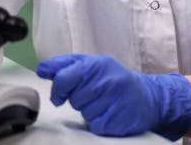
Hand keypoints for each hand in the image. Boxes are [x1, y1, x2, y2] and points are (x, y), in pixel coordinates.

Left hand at [36, 54, 190, 139]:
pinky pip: (95, 125)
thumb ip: (65, 65)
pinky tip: (108, 114)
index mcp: (97, 64)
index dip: (58, 88)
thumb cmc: (113, 79)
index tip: (59, 96)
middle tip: (91, 96)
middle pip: (74, 98)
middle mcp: (107, 80)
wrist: (148, 97)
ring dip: (89, 111)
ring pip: (84, 112)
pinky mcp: (118, 120)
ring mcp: (114, 101)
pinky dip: (98, 123)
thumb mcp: (91, 64)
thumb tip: (42, 69)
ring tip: (103, 104)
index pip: (65, 77)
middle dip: (78, 99)